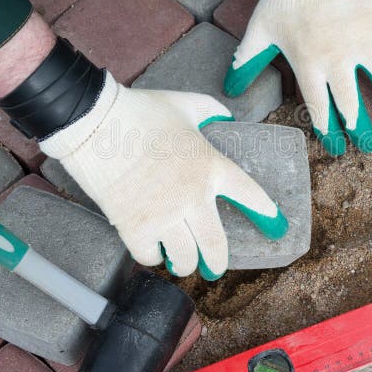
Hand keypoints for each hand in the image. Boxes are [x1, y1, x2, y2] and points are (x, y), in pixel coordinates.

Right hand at [39, 73, 287, 279]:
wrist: (95, 123)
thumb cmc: (140, 111)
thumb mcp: (185, 104)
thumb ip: (210, 112)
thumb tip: (224, 117)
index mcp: (210, 166)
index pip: (249, 194)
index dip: (265, 213)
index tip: (276, 226)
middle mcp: (193, 196)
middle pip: (216, 245)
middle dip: (218, 263)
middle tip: (215, 268)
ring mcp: (164, 215)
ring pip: (185, 258)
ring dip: (185, 264)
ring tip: (182, 264)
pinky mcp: (134, 226)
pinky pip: (151, 256)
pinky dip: (153, 257)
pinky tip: (153, 251)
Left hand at [224, 0, 371, 154]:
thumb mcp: (259, 32)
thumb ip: (246, 63)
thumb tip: (229, 89)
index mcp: (308, 65)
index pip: (319, 108)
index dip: (327, 131)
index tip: (335, 147)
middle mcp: (338, 59)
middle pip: (352, 103)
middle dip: (360, 129)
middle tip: (368, 146)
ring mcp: (363, 42)